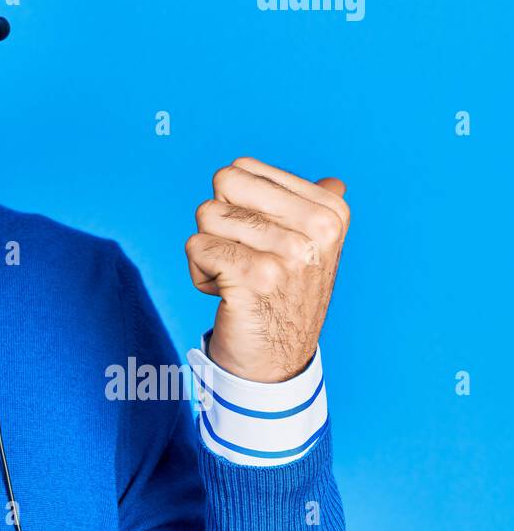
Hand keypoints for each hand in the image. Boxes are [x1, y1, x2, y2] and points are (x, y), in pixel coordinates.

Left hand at [185, 157, 349, 382]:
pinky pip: (196, 246)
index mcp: (330, 210)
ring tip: (237, 277)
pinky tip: (226, 294)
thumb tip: (334, 180)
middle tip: (242, 256)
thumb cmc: (283, 295)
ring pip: (206, 215)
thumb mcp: (309, 249)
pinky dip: (199, 273)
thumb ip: (310, 209)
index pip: (243, 168)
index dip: (235, 204)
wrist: (275, 362)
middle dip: (217, 219)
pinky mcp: (257, 276)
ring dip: (209, 250)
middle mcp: (318, 227)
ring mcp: (290, 252)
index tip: (259, 240)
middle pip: (223, 184)